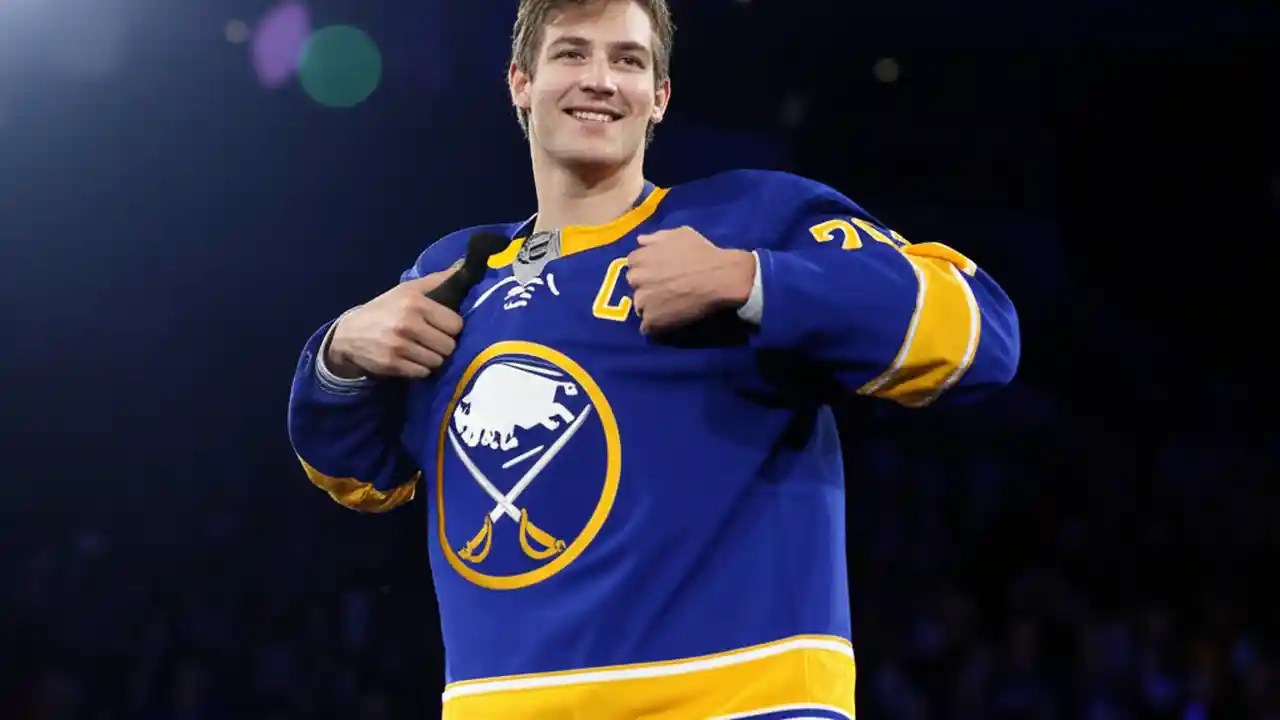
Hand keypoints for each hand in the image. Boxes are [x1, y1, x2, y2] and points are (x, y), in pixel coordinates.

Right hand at [326, 269, 463, 378]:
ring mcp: (399, 346)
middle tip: (432, 340)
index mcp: (415, 303)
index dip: (451, 327)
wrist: (349, 334)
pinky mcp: (392, 364)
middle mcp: (407, 324)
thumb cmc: (385, 309)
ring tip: (421, 350)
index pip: (455, 324)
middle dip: (443, 345)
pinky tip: (411, 360)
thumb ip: (437, 280)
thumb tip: (463, 266)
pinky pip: (422, 373)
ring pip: (437, 361)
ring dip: (432, 358)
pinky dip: (420, 369)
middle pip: (448, 346)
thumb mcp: (407, 289)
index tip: (443, 326)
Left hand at [626, 226, 755, 333]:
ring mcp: (642, 301)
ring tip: (670, 305)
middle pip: (635, 285)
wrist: (719, 278)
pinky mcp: (652, 320)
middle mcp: (636, 279)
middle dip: (646, 286)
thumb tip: (641, 241)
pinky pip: (647, 326)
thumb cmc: (702, 253)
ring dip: (651, 306)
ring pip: (640, 306)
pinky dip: (657, 324)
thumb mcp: (679, 234)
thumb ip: (656, 238)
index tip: (661, 272)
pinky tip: (670, 319)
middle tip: (666, 288)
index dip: (647, 269)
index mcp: (639, 258)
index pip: (633, 265)